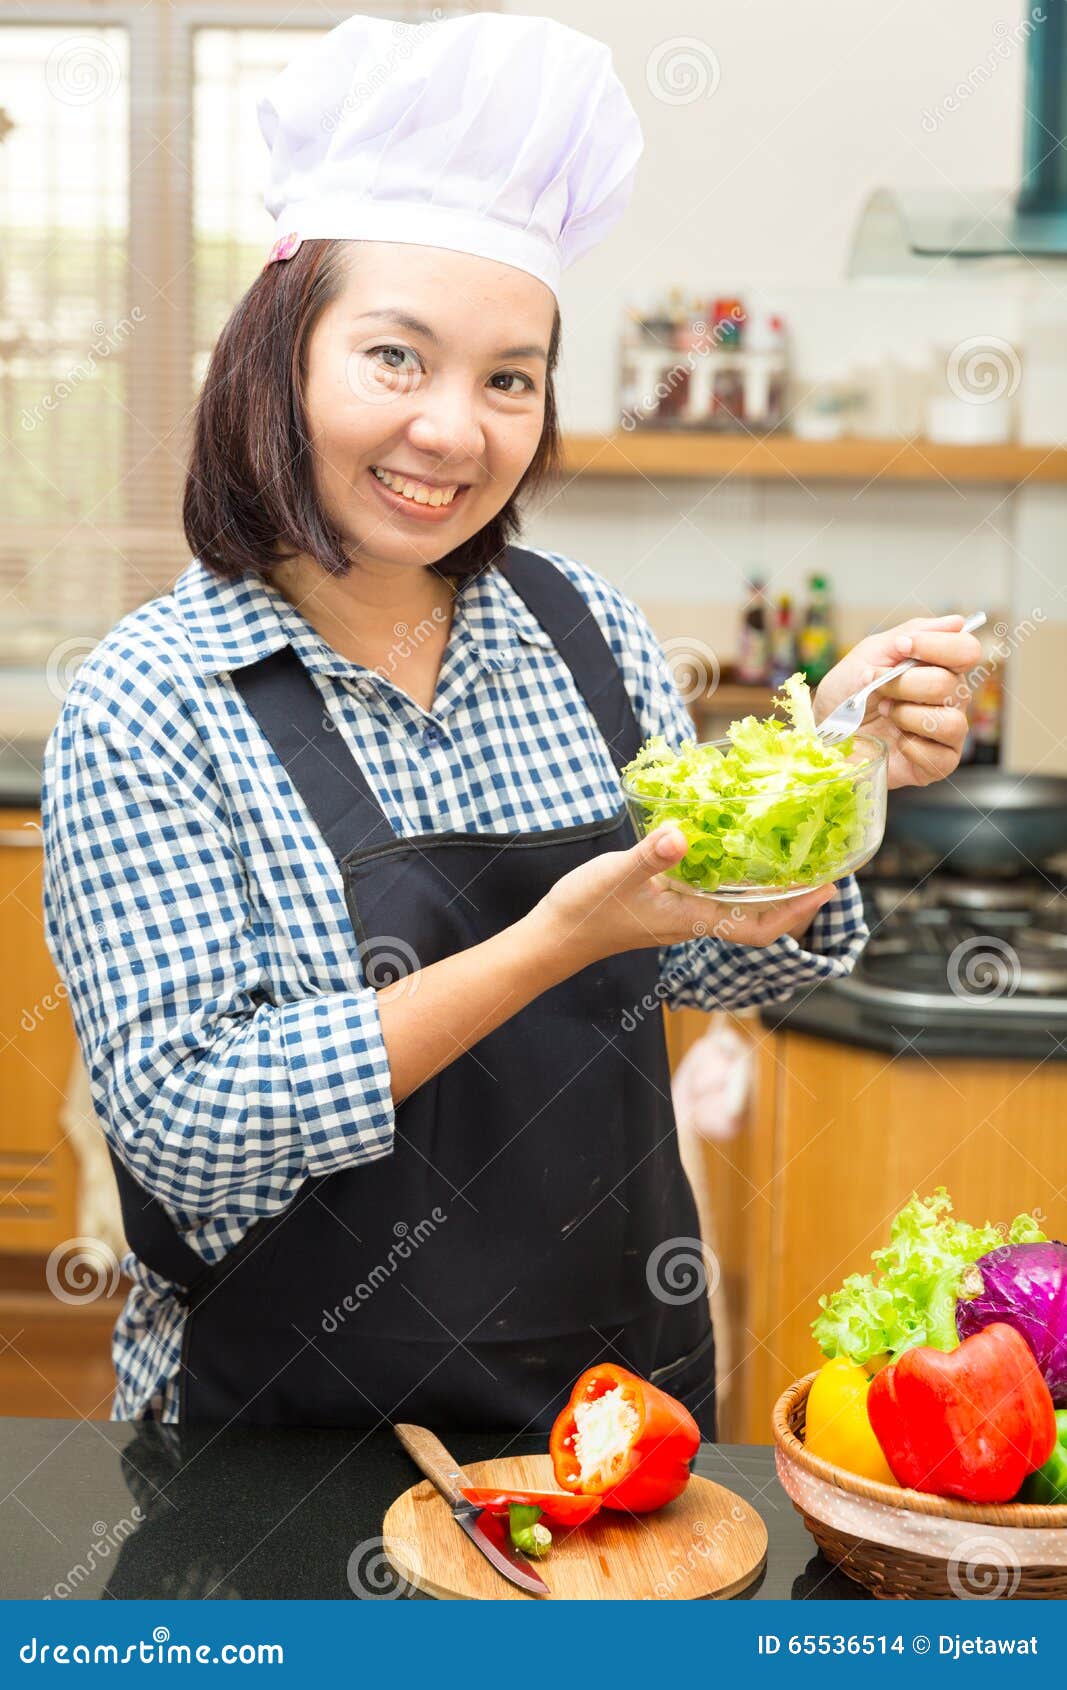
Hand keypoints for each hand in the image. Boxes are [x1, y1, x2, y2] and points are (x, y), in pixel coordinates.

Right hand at [534, 823, 835, 968]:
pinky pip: (715, 896)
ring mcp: (681, 915)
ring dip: (770, 891)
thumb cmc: (585, 911)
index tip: (825, 888)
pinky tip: (735, 853)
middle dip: (794, 900)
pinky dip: (737, 880)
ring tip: (792, 859)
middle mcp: (693, 921)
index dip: (795, 912)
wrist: (555, 937)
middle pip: (758, 919)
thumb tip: (683, 836)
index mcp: (691, 919)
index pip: (757, 927)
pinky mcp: (667, 905)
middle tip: (823, 868)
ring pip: (739, 908)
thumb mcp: (616, 875)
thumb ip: (649, 856)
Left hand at [813, 614, 982, 789]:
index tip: (901, 646)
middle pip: (949, 685)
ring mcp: (946, 733)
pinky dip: (909, 748)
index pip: (965, 650)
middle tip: (877, 689)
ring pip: (950, 722)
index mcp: (939, 667)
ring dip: (907, 716)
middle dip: (904, 685)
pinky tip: (893, 743)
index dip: (936, 646)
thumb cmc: (847, 694)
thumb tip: (957, 622)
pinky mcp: (937, 764)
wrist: (823, 735)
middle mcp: (950, 698)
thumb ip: (912, 633)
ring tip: (885, 714)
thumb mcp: (869, 654)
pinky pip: (939, 757)